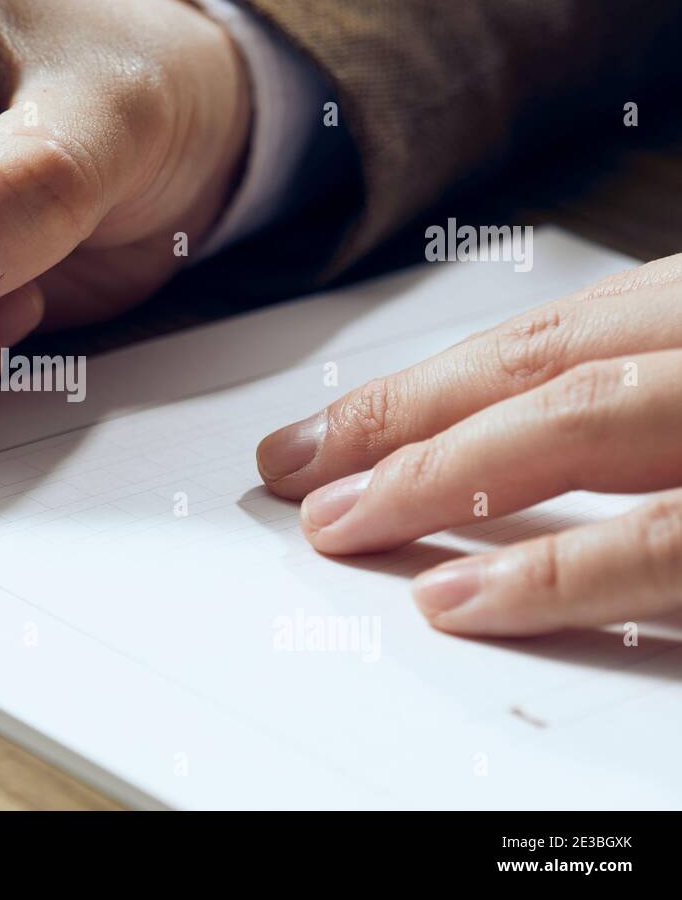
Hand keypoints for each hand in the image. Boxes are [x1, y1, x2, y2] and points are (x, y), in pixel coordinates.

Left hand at [257, 253, 681, 636]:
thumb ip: (636, 408)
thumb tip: (512, 445)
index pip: (549, 341)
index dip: (427, 388)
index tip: (326, 431)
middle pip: (539, 366)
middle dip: (400, 417)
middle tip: (292, 469)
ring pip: (575, 420)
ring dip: (438, 473)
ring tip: (335, 525)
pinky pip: (653, 542)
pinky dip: (549, 572)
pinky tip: (448, 597)